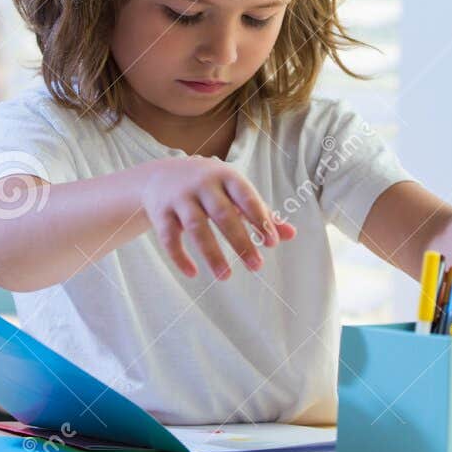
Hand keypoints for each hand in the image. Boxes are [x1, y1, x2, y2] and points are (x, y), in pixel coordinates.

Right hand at [139, 157, 296, 280]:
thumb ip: (261, 213)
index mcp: (225, 177)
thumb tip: (291, 235)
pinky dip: (180, 257)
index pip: (246, 197)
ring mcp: (179, 198)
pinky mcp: (160, 213)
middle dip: (240, 241)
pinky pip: (169, 237)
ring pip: (196, 227)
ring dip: (212, 254)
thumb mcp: (234, 193)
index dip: (260, 219)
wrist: (160, 175)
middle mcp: (202, 185)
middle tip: (256, 267)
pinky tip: (193, 274)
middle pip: (223, 214)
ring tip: (226, 277)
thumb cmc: (209, 187)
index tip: (271, 243)